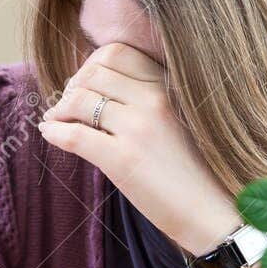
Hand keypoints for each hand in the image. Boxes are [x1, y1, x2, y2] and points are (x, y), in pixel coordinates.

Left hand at [38, 44, 240, 254]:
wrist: (216, 214)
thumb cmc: (198, 174)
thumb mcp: (180, 122)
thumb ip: (150, 101)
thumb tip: (102, 92)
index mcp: (169, 86)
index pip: (117, 53)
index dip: (91, 65)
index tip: (84, 85)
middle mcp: (154, 99)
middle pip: (93, 72)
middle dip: (72, 86)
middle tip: (66, 106)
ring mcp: (138, 128)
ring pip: (78, 100)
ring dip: (59, 110)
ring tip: (56, 121)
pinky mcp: (123, 160)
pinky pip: (74, 135)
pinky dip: (54, 133)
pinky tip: (50, 135)